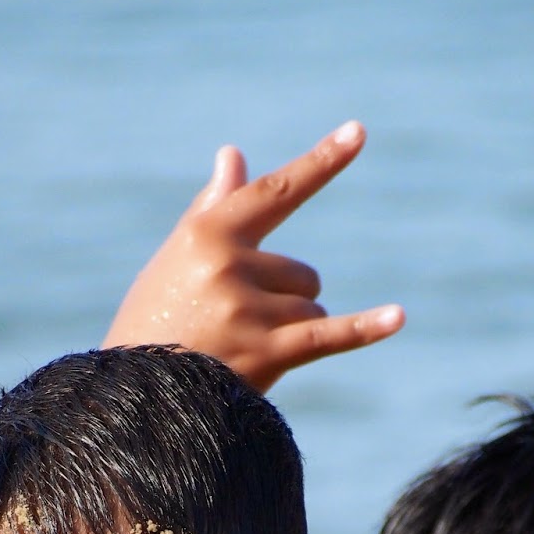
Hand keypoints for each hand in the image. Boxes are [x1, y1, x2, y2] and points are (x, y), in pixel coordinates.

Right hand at [102, 122, 402, 393]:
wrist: (135, 401)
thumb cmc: (155, 325)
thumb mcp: (175, 262)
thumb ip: (211, 209)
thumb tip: (233, 155)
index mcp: (206, 234)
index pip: (275, 192)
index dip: (321, 163)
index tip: (359, 132)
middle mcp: (228, 265)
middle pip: (302, 274)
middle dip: (282, 302)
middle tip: (234, 329)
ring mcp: (247, 309)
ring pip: (310, 308)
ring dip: (289, 332)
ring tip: (240, 353)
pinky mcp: (265, 352)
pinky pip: (328, 335)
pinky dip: (365, 328)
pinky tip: (397, 317)